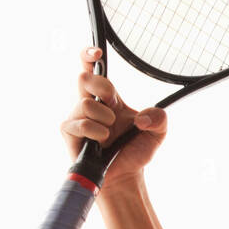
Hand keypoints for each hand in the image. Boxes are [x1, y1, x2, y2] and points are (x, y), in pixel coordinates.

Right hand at [60, 47, 167, 189]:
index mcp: (108, 98)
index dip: (89, 56)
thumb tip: (141, 118)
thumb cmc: (135, 151)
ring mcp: (77, 116)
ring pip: (86, 104)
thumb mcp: (158, 133)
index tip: (97, 53)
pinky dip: (97, 133)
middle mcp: (90, 103)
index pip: (93, 69)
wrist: (125, 176)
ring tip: (109, 134)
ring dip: (105, 120)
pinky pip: (82, 124)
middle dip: (103, 88)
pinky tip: (101, 142)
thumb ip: (159, 118)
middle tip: (114, 105)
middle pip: (85, 78)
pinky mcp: (69, 131)